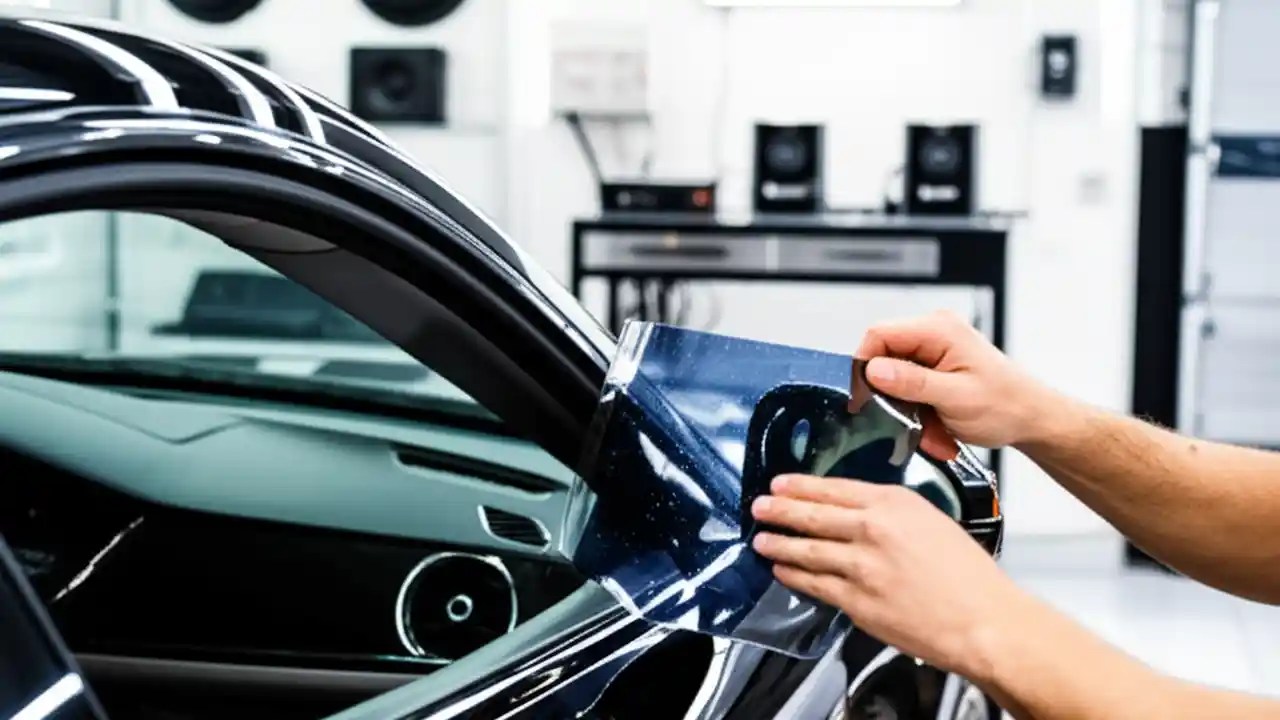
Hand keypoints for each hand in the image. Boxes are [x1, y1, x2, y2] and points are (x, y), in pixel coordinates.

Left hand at [751, 474, 1024, 678]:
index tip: (780, 483)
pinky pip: (814, 585)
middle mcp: (873, 529)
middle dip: (779, 510)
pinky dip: (793, 577)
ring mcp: (861, 566)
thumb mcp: (931, 520)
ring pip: (806, 550)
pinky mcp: (856, 601)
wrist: (982, 619)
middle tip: (760, 506)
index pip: (833, 488)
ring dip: (779, 544)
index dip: (800, 486)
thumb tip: (856, 511)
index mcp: (894, 503)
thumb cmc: (967, 575)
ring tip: (761, 540)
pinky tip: (782, 572)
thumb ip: (892, 512)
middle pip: (812, 515)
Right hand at [857, 310, 1061, 449]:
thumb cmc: (1007, 405)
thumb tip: (875, 370)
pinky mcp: (935, 365)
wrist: (1032, 417)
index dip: (866, 366)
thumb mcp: (956, 398)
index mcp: (939, 330)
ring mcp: (935, 348)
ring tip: (932, 431)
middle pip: (884, 358)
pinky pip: (909, 387)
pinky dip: (918, 411)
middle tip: (908, 423)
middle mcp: (935, 332)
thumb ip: (913, 382)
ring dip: (908, 410)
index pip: (879, 334)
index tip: (865, 397)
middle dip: (892, 397)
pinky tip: (937, 427)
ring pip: (895, 378)